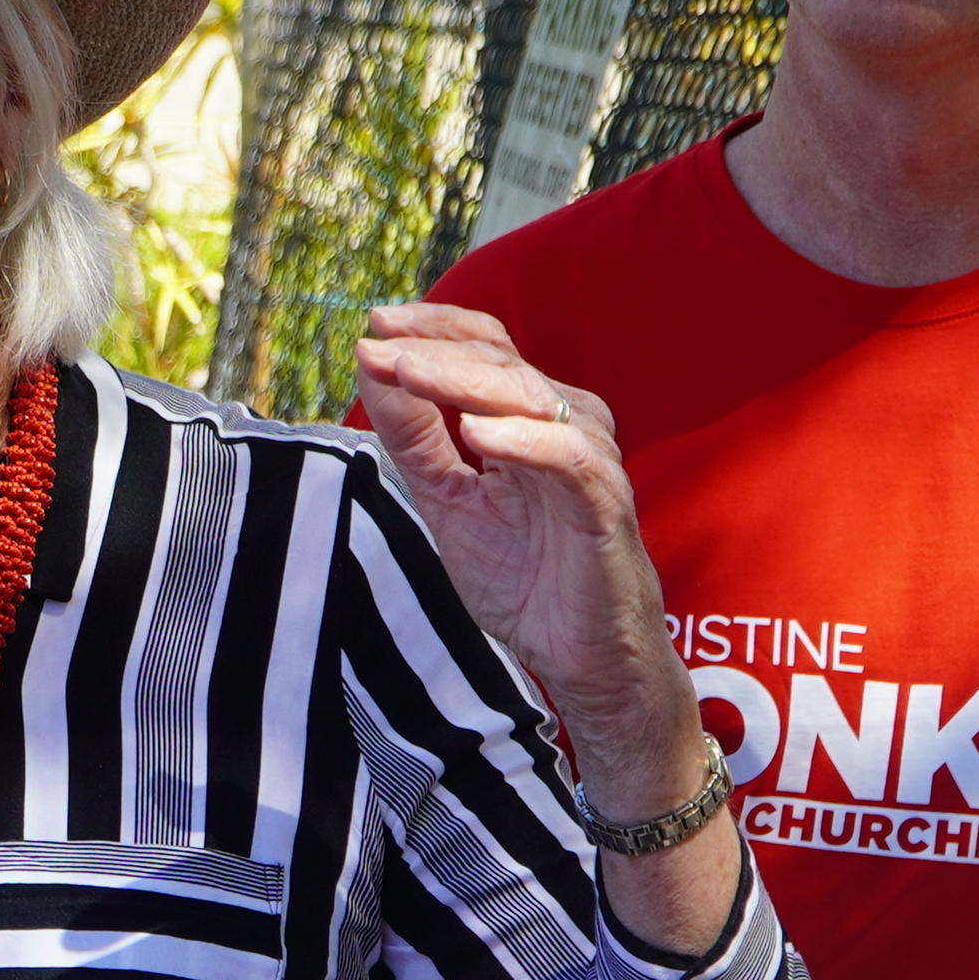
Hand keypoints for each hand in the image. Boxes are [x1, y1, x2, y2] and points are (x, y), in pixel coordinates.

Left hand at [353, 306, 702, 798]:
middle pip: (499, 362)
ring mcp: (590, 457)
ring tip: (405, 372)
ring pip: (527, 396)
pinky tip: (477, 436)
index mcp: (529, 415)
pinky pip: (568, 457)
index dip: (432, 328)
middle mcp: (565, 422)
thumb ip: (415, 439)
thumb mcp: (448, 500)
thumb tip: (371, 366)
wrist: (580, 656)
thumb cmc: (525, 578)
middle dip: (432, 349)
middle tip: (375, 344)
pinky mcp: (606, 501)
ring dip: (462, 381)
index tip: (373, 323)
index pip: (484, 346)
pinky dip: (523, 441)